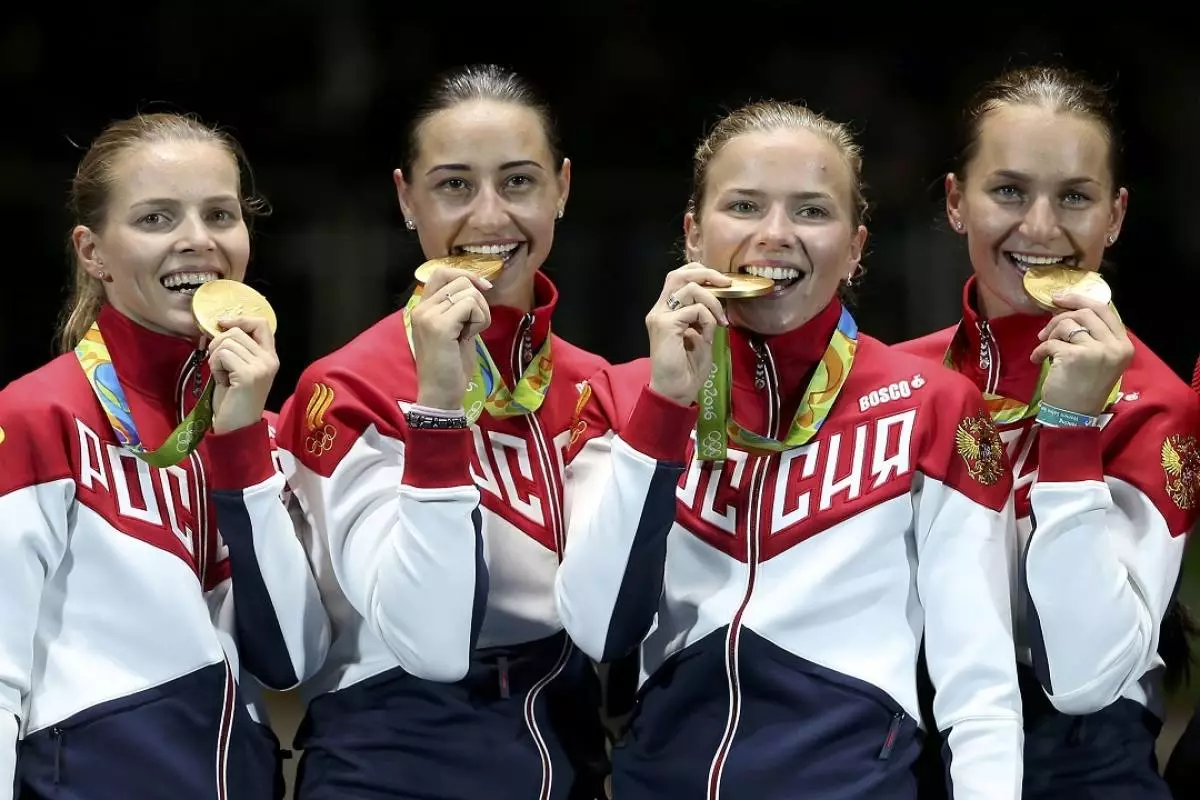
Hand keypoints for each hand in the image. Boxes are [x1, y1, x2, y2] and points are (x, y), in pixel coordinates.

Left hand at [206, 316, 279, 433]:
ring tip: (222, 376)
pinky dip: (215, 367)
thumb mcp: (239, 369)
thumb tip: (220, 326)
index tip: (221, 324)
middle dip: (218, 344)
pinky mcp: (248, 375)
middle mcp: (270, 360)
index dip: (239, 319)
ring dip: (216, 358)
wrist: (236, 428)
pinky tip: (222, 381)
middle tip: (219, 365)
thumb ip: (238, 349)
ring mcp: (261, 367)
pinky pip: (222, 355)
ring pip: (226, 342)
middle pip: (237, 331)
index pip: (261, 323)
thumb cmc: (234, 400)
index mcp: (270, 357)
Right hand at [411, 267, 492, 410]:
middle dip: (477, 300)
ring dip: (480, 313)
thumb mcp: (456, 330)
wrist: (441, 394)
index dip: (465, 274)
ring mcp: (428, 316)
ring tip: (469, 334)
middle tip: (473, 325)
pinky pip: (471, 305)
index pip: (442, 272)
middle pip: (460, 280)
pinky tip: (469, 337)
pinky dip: (480, 320)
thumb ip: (459, 308)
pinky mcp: (440, 326)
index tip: (483, 289)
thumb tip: (478, 287)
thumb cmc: (450, 366)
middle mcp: (421, 308)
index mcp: (423, 308)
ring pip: (468, 292)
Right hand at [646, 263, 730, 405]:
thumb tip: (718, 299)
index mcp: (666, 311)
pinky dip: (708, 319)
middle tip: (726, 284)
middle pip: (679, 274)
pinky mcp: (665, 325)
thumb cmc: (688, 369)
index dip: (700, 272)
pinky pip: (695, 309)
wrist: (675, 391)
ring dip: (713, 302)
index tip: (722, 283)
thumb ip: (703, 316)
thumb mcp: (701, 335)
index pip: (678, 278)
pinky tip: (708, 336)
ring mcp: (660, 316)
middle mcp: (660, 309)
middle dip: (707, 273)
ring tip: (720, 321)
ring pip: (690, 288)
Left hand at [1031, 293, 1132, 415]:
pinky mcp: (1075, 357)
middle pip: (1085, 312)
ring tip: (1045, 347)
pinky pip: (1051, 342)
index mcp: (1124, 344)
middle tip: (1046, 330)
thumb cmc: (1083, 387)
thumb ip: (1093, 335)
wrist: (1074, 415)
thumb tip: (1069, 309)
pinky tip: (1038, 360)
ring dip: (1050, 333)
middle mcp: (1115, 346)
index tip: (1059, 298)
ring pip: (1067, 324)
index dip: (1080, 299)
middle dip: (1060, 317)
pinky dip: (1040, 350)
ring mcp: (1097, 351)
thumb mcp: (1098, 358)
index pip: (1104, 309)